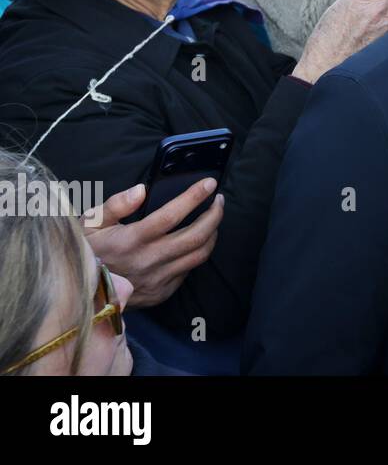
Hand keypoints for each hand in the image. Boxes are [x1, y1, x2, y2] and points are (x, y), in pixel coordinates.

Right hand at [83, 179, 223, 307]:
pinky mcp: (161, 293)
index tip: (209, 183)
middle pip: (196, 236)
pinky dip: (196, 253)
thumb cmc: (88, 251)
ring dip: (212, 234)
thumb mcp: (91, 223)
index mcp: (131, 240)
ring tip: (213, 219)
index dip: (194, 196)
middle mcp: (148, 261)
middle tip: (218, 200)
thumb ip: (116, 204)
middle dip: (214, 214)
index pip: (172, 215)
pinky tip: (194, 242)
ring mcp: (157, 280)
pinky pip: (188, 270)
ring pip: (199, 255)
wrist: (80, 293)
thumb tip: (142, 190)